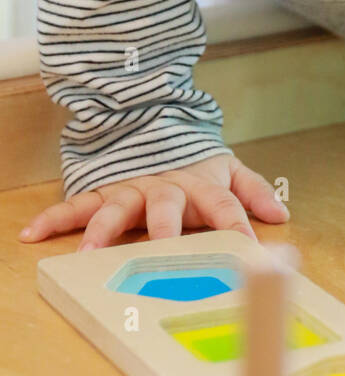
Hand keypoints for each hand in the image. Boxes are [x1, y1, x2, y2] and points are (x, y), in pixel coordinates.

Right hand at [18, 155, 289, 248]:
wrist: (152, 123)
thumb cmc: (194, 162)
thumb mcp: (228, 170)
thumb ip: (254, 190)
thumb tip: (281, 215)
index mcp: (200, 184)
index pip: (223, 205)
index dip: (237, 224)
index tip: (248, 249)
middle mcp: (165, 186)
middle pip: (166, 205)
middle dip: (165, 228)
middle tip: (163, 249)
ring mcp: (131, 187)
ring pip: (116, 206)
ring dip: (103, 229)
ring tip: (91, 252)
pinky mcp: (102, 189)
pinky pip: (76, 204)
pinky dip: (54, 218)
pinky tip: (33, 234)